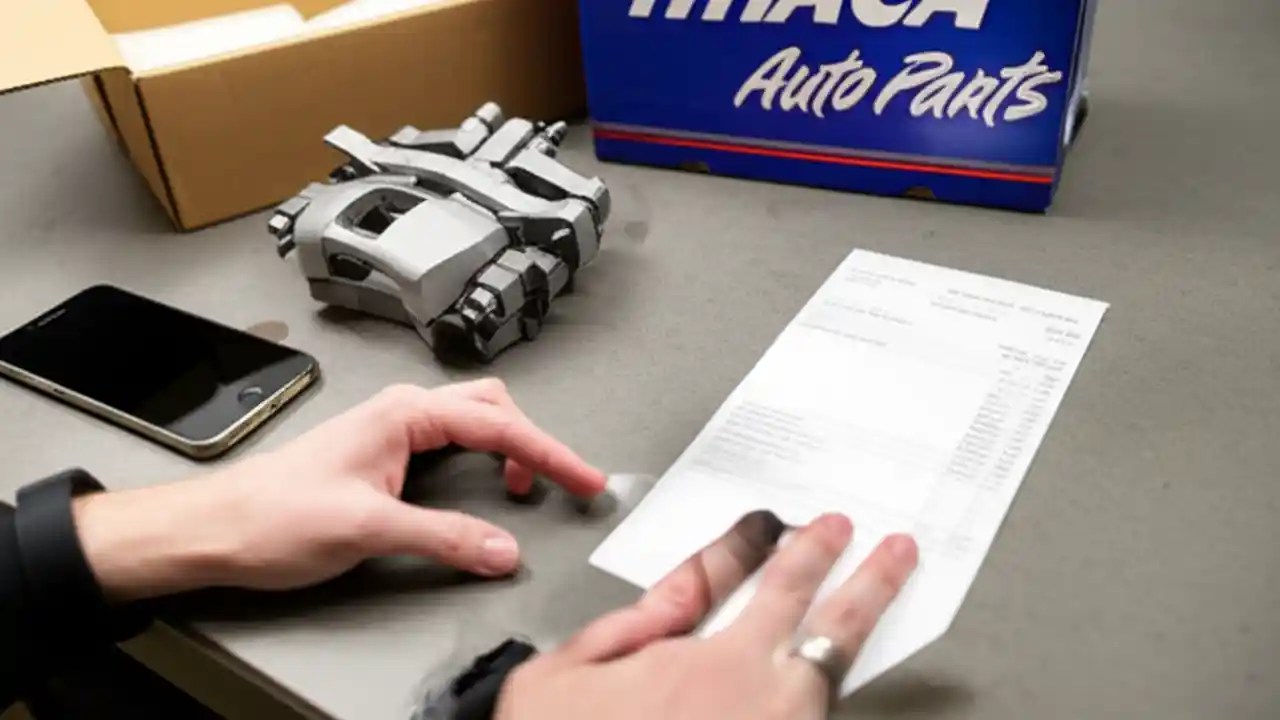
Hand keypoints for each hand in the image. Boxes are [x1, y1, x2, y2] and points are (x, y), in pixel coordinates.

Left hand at [73, 380, 605, 600]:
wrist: (217, 528)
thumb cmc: (273, 515)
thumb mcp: (368, 529)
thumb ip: (443, 538)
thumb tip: (503, 549)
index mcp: (402, 414)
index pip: (498, 425)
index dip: (550, 453)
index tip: (584, 479)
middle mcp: (401, 412)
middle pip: (494, 408)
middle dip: (535, 442)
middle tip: (565, 482)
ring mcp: (393, 431)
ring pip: (474, 421)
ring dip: (510, 448)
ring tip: (527, 489)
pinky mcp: (385, 454)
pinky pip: (453, 443)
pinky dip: (484, 459)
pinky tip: (485, 486)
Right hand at [497, 513, 917, 719]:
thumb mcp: (563, 675)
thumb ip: (630, 626)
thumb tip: (681, 595)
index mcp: (713, 666)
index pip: (771, 584)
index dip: (795, 547)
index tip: (811, 526)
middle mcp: (764, 703)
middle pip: (833, 625)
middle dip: (867, 578)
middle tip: (894, 549)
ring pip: (835, 676)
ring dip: (861, 631)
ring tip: (884, 596)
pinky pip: (816, 716)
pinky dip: (826, 689)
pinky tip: (827, 677)